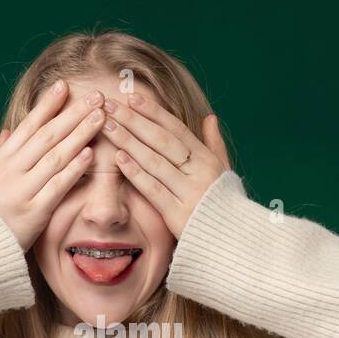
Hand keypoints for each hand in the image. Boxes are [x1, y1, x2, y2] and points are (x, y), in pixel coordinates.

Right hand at [0, 79, 105, 249]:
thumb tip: (9, 131)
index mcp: (1, 159)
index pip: (28, 125)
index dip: (47, 105)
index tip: (65, 85)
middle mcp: (11, 170)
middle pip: (47, 135)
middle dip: (72, 114)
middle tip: (95, 97)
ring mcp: (22, 190)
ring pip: (55, 156)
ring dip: (80, 134)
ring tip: (100, 118)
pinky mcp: (34, 211)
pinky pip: (57, 185)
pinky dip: (74, 169)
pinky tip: (90, 154)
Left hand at [98, 92, 231, 238]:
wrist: (232, 240)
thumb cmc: (224, 205)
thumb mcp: (223, 171)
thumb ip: (214, 144)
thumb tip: (209, 118)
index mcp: (206, 158)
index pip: (176, 128)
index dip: (152, 112)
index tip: (131, 97)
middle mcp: (198, 171)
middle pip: (161, 140)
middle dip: (134, 120)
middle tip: (109, 105)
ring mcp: (188, 192)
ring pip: (154, 160)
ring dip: (128, 141)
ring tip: (107, 126)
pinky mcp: (178, 213)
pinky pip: (154, 189)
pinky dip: (136, 173)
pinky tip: (119, 158)